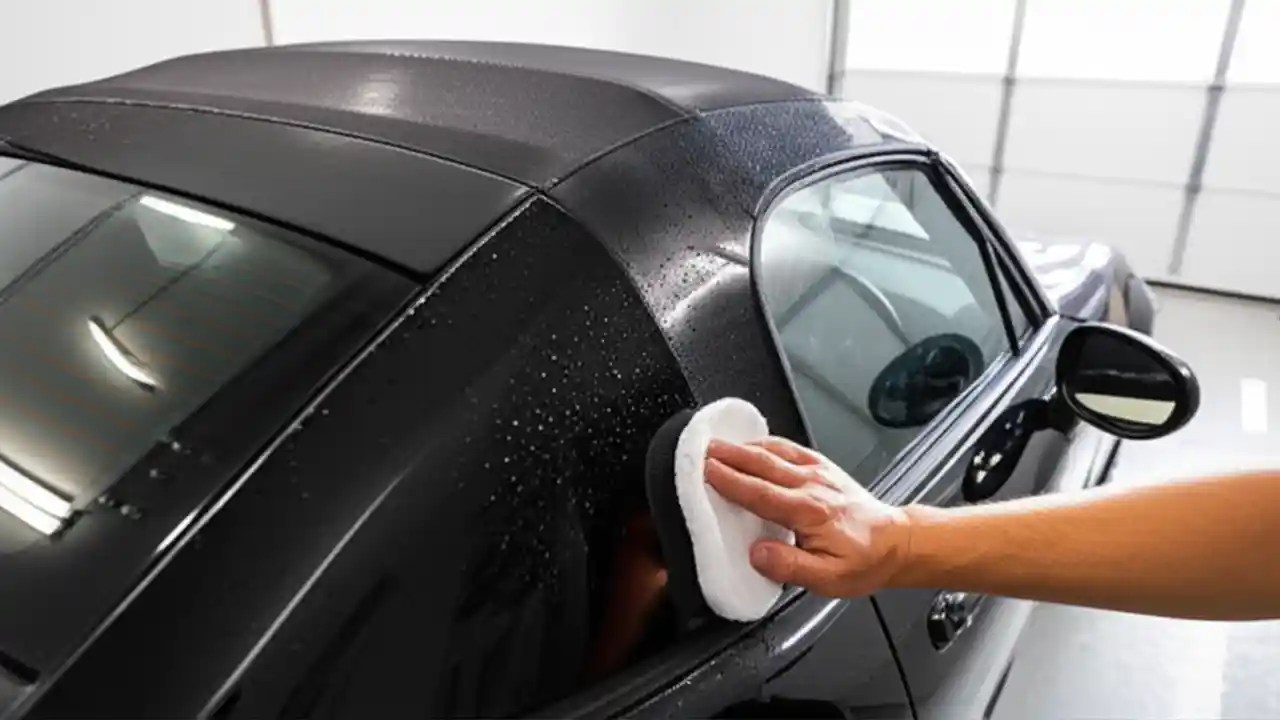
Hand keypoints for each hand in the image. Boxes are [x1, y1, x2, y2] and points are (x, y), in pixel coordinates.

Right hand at [705, 437, 911, 597]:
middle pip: (762, 464)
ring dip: (743, 447)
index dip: (731, 481)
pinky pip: (790, 448)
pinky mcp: (822, 468)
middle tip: (701, 450)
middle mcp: (812, 486)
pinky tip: (753, 443)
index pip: (761, 493)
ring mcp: (818, 473)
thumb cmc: (863, 560)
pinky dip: (767, 443)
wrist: (896, 542)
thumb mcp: (828, 579)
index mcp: (809, 512)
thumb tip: (758, 554)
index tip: (706, 472)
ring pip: (774, 452)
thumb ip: (790, 567)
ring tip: (718, 444)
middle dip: (729, 455)